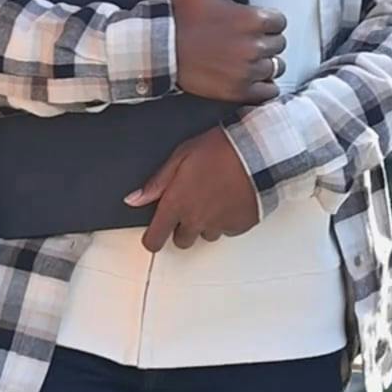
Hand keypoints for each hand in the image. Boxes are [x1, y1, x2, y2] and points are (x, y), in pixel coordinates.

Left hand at [126, 125, 262, 252]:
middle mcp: (196, 220)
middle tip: (190, 205)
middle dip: (182, 227)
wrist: (257, 152)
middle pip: (181, 241)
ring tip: (213, 198)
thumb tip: (134, 199)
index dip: (152, 238)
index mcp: (177, 204)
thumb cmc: (220, 149)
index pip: (154, 239)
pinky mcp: (240, 225)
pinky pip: (228, 229)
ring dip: (205, 223)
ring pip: (206, 235)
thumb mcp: (181, 156)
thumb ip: (157, 182)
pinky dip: (226, 219)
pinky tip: (230, 199)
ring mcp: (219, 225)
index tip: (155, 233)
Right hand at [173, 0, 284, 103]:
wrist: (160, 47)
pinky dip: (264, 85)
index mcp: (251, 19)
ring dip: (265, 62)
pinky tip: (252, 76)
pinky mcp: (238, 90)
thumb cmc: (183, 16)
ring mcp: (246, 71)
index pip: (280, 22)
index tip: (254, 24)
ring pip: (275, 67)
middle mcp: (253, 46)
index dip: (268, 21)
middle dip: (266, 40)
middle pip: (278, 44)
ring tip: (245, 57)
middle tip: (245, 39)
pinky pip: (268, 92)